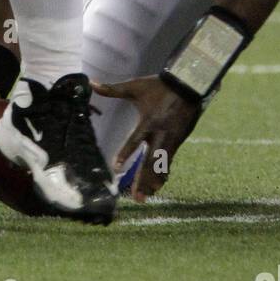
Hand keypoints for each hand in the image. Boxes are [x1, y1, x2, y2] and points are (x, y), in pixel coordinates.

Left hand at [92, 75, 201, 201]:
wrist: (188, 86)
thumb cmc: (159, 87)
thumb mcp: (135, 86)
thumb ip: (113, 89)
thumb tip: (91, 83)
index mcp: (148, 121)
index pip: (135, 140)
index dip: (126, 153)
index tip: (117, 167)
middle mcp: (160, 134)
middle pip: (150, 161)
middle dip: (142, 180)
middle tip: (136, 197)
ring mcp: (171, 140)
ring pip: (161, 166)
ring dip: (152, 182)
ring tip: (145, 197)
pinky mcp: (177, 143)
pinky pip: (169, 162)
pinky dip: (162, 174)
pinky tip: (157, 185)